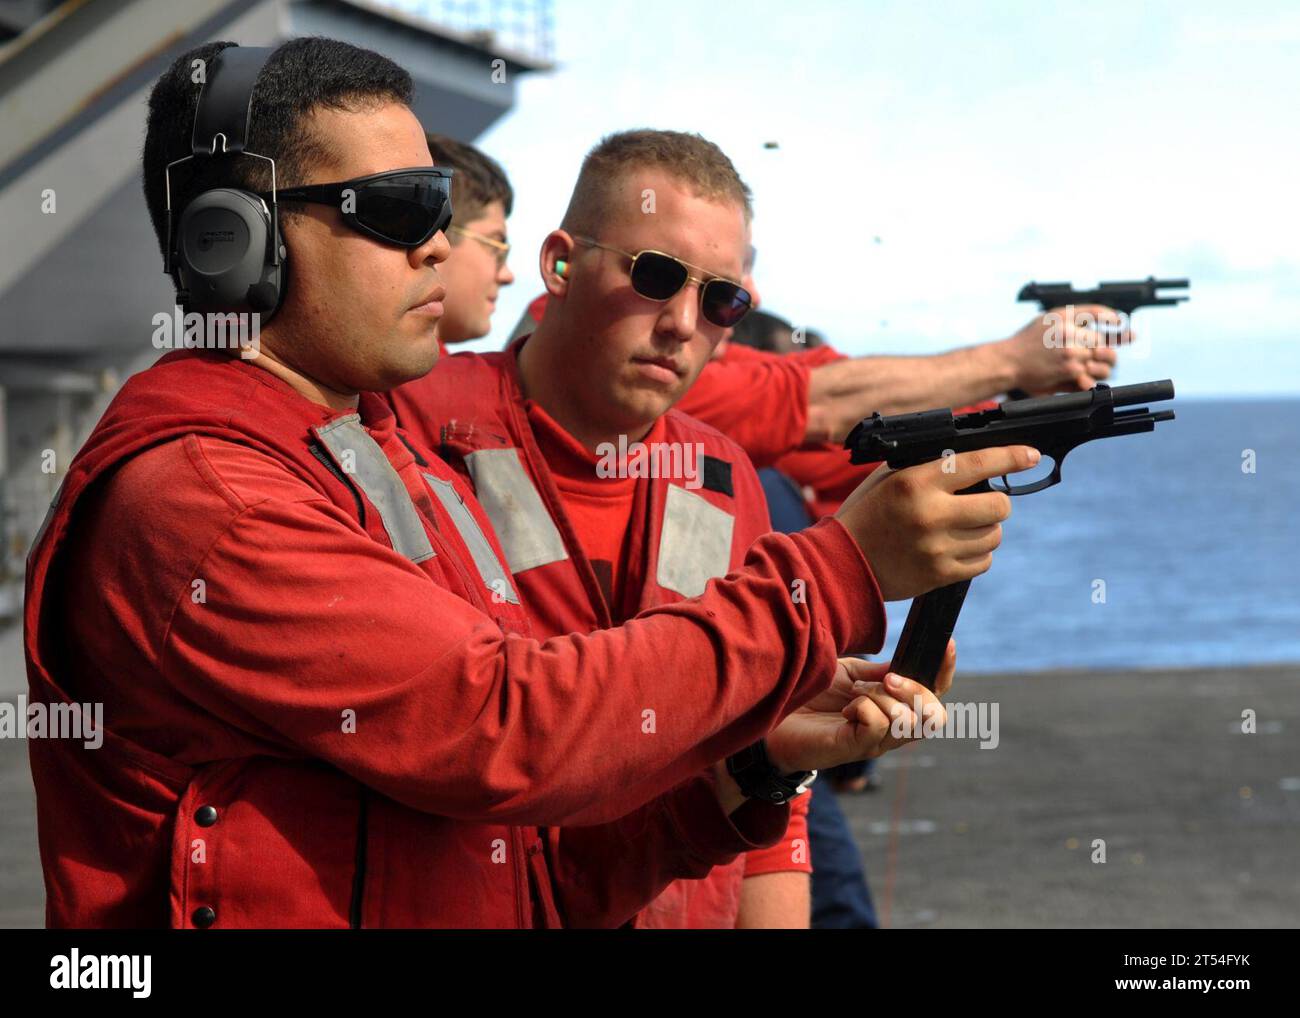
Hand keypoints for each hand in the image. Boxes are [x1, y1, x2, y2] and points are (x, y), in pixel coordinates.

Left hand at [765, 642, 956, 772]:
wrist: (771, 713)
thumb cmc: (810, 693)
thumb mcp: (851, 674)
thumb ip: (880, 672)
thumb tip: (908, 663)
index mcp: (894, 706)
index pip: (935, 695)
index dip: (945, 670)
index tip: (946, 642)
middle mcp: (891, 729)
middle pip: (933, 715)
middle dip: (916, 690)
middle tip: (886, 678)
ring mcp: (874, 742)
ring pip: (906, 719)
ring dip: (881, 697)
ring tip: (854, 693)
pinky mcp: (854, 748)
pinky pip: (878, 724)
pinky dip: (864, 708)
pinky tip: (845, 709)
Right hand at [835, 445, 1038, 600]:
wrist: (840, 564)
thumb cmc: (866, 514)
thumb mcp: (888, 478)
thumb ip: (928, 467)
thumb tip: (974, 461)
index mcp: (916, 482)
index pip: (977, 463)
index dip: (1010, 458)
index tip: (1030, 456)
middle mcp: (930, 514)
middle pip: (998, 506)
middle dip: (997, 502)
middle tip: (983, 502)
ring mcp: (937, 547)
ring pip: (993, 535)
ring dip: (986, 529)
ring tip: (963, 528)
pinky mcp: (940, 575)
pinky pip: (983, 562)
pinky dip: (977, 554)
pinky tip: (957, 548)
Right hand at [1000, 303, 1126, 393]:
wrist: (1007, 362)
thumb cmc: (1025, 344)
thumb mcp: (1046, 321)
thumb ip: (1070, 322)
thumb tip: (1100, 327)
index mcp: (1063, 316)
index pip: (1097, 312)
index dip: (1112, 318)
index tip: (1120, 323)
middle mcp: (1069, 331)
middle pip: (1101, 341)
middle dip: (1103, 351)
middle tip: (1099, 357)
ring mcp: (1071, 350)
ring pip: (1100, 359)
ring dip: (1099, 367)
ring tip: (1089, 370)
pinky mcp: (1069, 369)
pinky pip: (1091, 375)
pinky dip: (1089, 380)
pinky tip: (1081, 379)